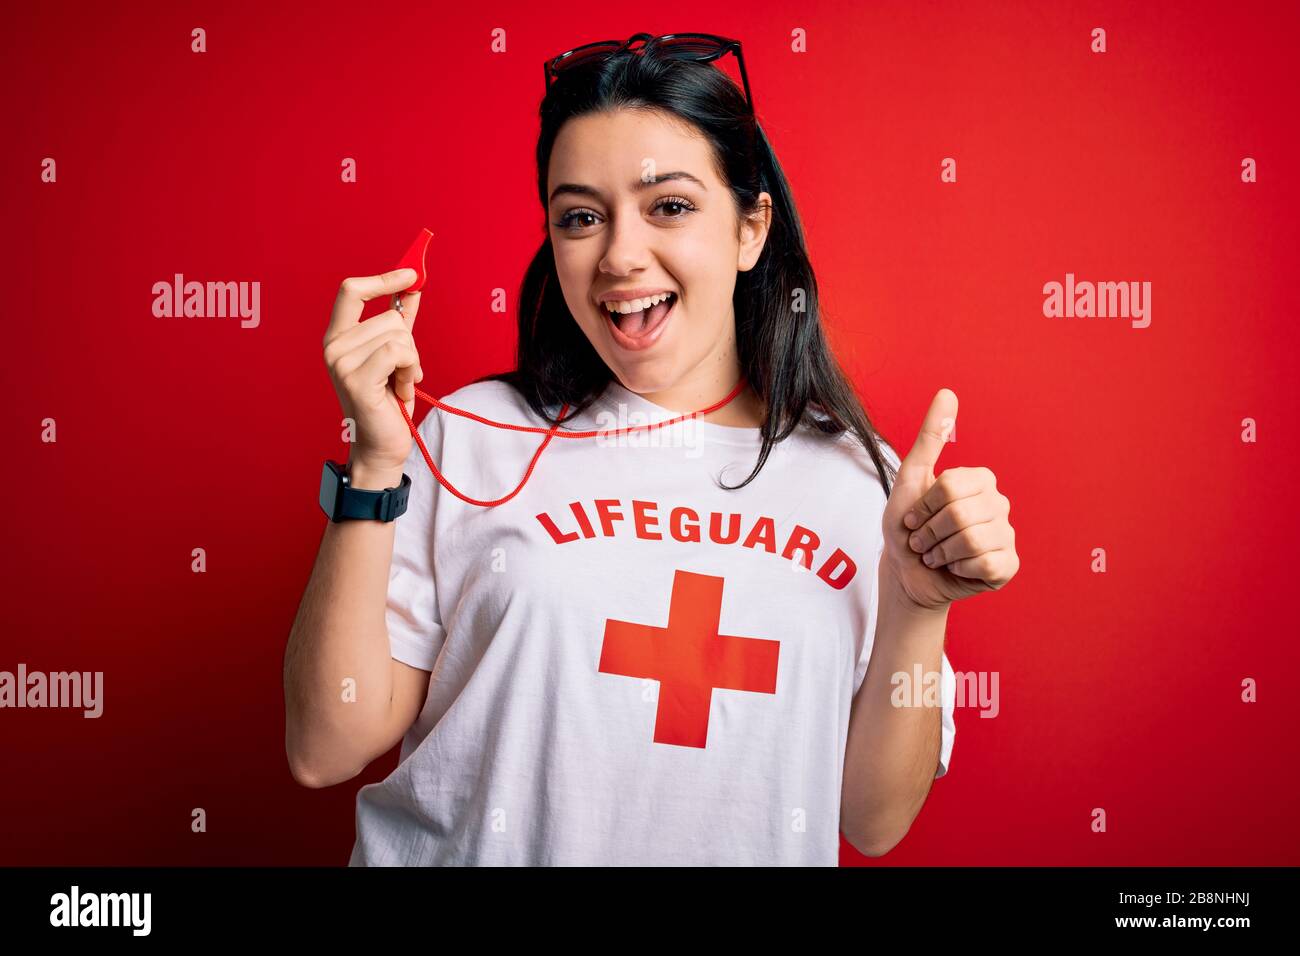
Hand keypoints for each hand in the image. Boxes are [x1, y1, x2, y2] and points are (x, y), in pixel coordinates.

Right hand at [322, 268, 424, 472]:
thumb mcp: (395, 355)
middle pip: (390, 317)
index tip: (412, 274)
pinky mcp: (357, 381)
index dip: (383, 279)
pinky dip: (409, 371)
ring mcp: (341, 364)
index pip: (352, 290)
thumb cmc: (387, 401)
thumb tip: (413, 287)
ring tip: (398, 383)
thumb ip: (401, 320)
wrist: (382, 445)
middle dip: (409, 344)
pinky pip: (397, 353)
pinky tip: (400, 390)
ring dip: (411, 362)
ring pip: (398, 336)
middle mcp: (333, 347)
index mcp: (338, 337)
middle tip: (401, 372)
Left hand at [880, 389, 1018, 611]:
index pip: (950, 486)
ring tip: (936, 554)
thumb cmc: (908, 527)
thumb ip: (930, 437)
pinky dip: (958, 569)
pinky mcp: (1008, 565)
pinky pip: (985, 563)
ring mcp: (1007, 535)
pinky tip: (955, 568)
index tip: (916, 516)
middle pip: (960, 514)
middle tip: (924, 540)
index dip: (924, 506)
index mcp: (980, 480)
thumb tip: (947, 393)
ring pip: (972, 541)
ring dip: (940, 553)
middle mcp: (999, 504)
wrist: (907, 573)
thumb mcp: (911, 478)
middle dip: (929, 533)